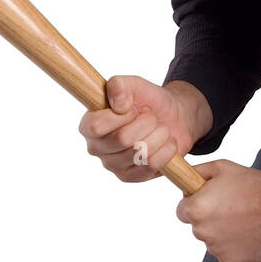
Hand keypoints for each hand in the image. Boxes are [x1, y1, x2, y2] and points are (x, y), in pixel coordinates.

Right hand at [79, 75, 203, 181]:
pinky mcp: (131, 177)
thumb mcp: (134, 84)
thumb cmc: (147, 101)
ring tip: (160, 128)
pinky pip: (151, 166)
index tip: (133, 107)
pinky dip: (166, 150)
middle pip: (123, 139)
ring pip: (140, 153)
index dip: (121, 115)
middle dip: (146, 122)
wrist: (172, 117)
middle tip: (151, 116)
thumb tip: (119, 104)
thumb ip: (120, 85)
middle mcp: (96, 148)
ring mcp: (113, 165)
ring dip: (159, 135)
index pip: (96, 125)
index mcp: (88, 125)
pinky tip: (167, 142)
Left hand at [175, 160, 260, 261]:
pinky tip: (247, 232)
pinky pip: (225, 253)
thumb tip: (187, 179)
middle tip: (231, 208)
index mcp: (197, 208)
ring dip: (222, 232)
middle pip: (198, 226)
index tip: (209, 201)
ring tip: (243, 220)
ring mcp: (215, 248)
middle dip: (210, 218)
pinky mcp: (229, 261)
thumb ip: (198, 172)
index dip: (195, 204)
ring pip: (212, 240)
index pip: (182, 211)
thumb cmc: (255, 187)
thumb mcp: (223, 167)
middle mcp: (202, 231)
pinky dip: (234, 246)